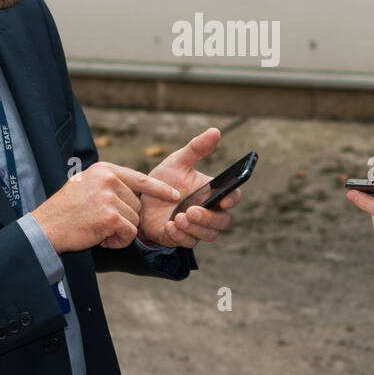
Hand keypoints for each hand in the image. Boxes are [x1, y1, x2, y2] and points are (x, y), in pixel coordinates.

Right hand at [32, 162, 179, 253]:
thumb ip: (108, 184)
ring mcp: (110, 197)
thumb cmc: (65, 210)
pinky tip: (102, 240)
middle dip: (125, 220)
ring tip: (99, 231)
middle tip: (102, 225)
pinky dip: (119, 242)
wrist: (46, 227)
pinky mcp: (110, 217)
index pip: (140, 178)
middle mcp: (109, 179)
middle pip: (137, 205)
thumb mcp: (86, 185)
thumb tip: (134, 191)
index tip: (174, 194)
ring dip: (120, 232)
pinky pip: (129, 233)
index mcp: (105, 169)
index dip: (159, 189)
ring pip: (135, 221)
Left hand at [139, 127, 242, 248]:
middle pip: (223, 221)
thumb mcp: (178, 162)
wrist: (140, 200)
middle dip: (208, 218)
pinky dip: (180, 236)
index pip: (233, 197)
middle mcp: (209, 211)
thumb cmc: (164, 180)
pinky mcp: (183, 238)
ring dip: (195, 229)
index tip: (224, 199)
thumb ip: (196, 148)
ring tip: (177, 218)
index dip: (233, 199)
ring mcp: (197, 227)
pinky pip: (189, 243)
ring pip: (209, 235)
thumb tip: (215, 131)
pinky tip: (169, 226)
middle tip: (190, 210)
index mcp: (213, 192)